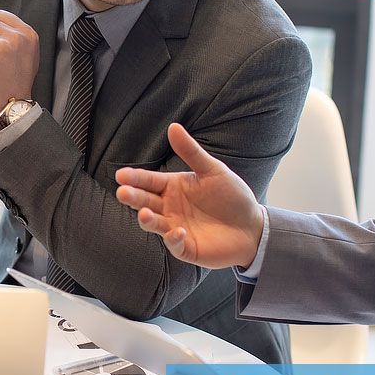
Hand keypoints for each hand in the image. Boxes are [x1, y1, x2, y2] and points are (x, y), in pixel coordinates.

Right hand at [115, 123, 265, 268]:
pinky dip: (174, 238)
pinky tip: (178, 231)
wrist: (253, 226)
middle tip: (122, 192)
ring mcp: (175, 228)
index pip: (148, 181)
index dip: (135, 178)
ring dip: (147, 220)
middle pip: (145, 201)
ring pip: (155, 224)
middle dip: (133, 198)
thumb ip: (191, 152)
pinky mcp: (186, 248)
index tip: (121, 175)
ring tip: (144, 214)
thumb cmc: (231, 196)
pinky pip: (175, 244)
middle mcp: (169, 208)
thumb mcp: (212, 170)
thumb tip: (172, 126)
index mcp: (172, 187)